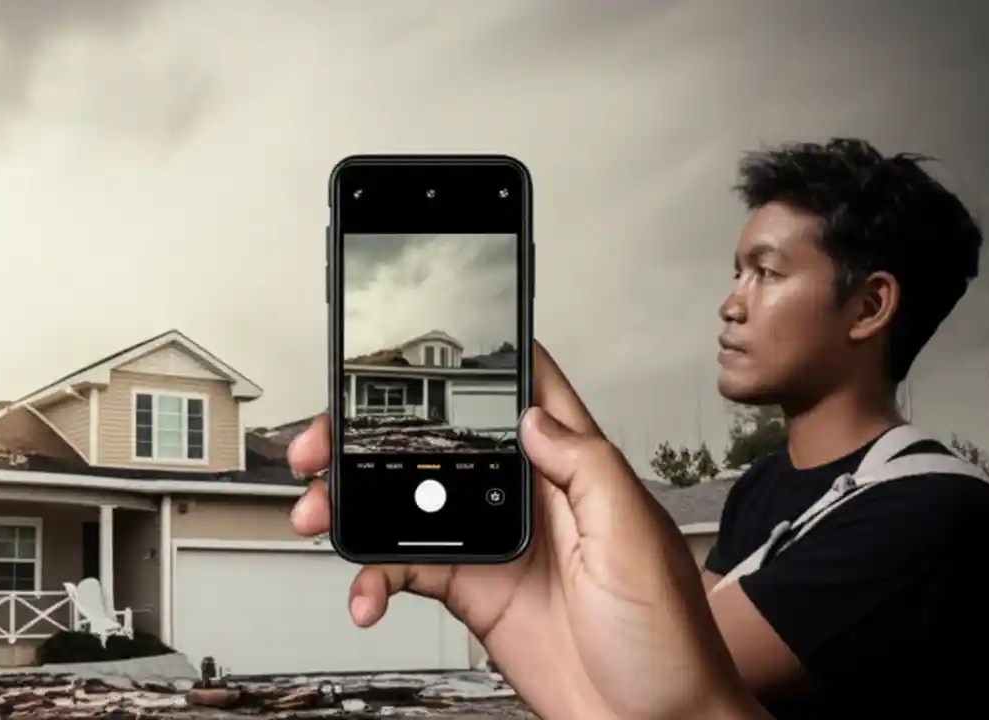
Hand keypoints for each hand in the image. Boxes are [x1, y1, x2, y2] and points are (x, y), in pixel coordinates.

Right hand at [287, 342, 766, 719]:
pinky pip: (405, 571)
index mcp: (573, 470)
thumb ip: (584, 466)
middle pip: (440, 445)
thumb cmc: (667, 637)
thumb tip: (533, 415)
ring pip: (407, 504)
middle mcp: (526, 499)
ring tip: (321, 512)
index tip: (418, 346)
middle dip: (375, 436)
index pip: (522, 393)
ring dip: (355, 504)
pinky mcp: (471, 591)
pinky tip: (366, 594)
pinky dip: (373, 581)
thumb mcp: (635, 537)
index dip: (475, 362)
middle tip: (328, 442)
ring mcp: (492, 544)